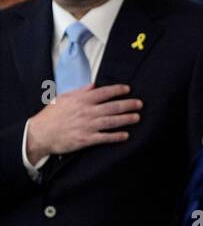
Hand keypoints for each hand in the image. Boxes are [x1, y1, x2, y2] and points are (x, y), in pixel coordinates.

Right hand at [24, 84, 141, 162]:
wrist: (40, 133)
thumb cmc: (51, 115)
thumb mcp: (63, 98)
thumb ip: (80, 91)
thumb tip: (94, 85)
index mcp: (81, 100)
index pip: (104, 93)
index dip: (118, 90)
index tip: (128, 89)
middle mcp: (87, 112)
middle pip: (113, 107)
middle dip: (128, 105)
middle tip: (140, 104)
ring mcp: (87, 126)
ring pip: (112, 121)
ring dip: (127, 119)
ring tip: (137, 117)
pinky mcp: (86, 139)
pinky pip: (105, 137)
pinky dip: (117, 136)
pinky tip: (126, 135)